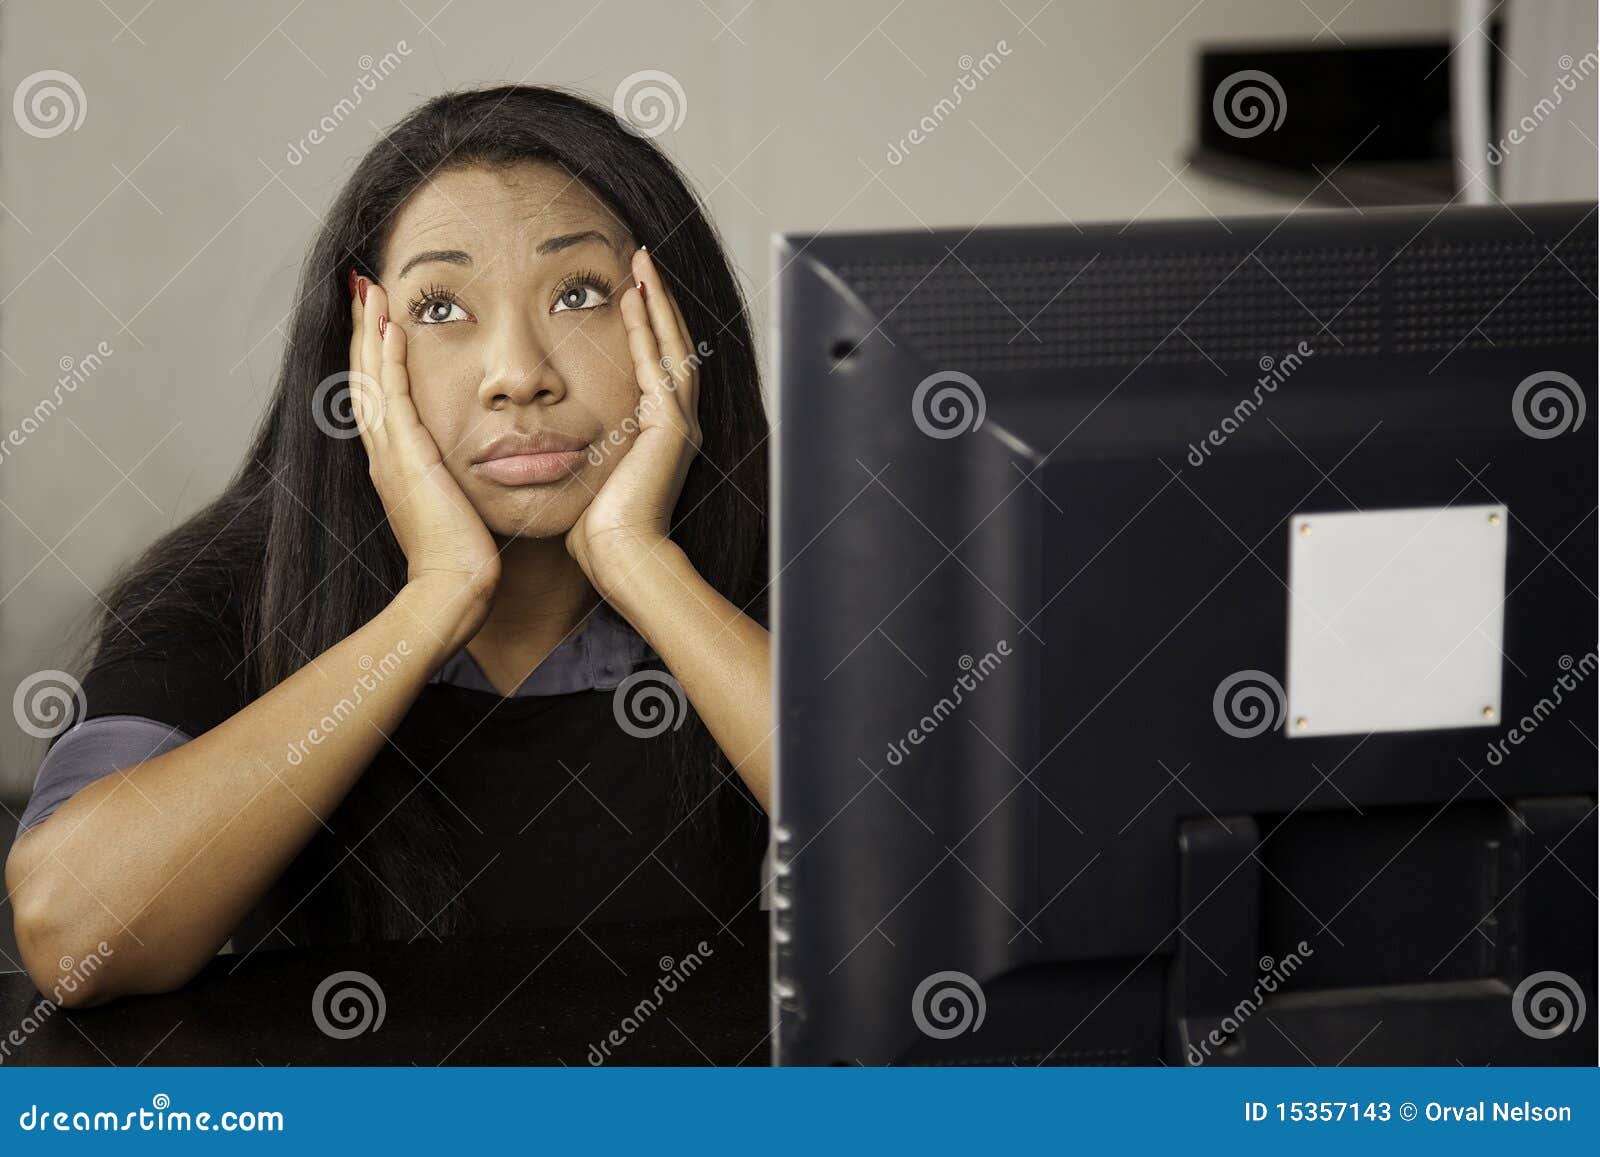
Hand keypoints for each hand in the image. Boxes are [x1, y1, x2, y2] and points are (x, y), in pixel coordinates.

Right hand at [348, 273, 500, 614]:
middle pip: (365, 377)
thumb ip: (454, 481)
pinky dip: (390, 360)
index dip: (374, 354)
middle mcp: (384, 454)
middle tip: (362, 286)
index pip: (380, 394)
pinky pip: (394, 397)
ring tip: (370, 289)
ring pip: (373, 378)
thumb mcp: (456, 507)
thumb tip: (466, 470)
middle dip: (362, 330)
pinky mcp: (407, 458)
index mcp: (395, 463)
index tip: (377, 316)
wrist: (454, 591)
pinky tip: (392, 327)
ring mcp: (391, 455)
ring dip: (370, 330)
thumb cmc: (464, 559)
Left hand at [565, 247, 702, 597]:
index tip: (628, 290)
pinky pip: (659, 364)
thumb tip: (553, 439)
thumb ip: (586, 448)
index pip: (655, 363)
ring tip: (642, 264)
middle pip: (672, 345)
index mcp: (660, 432)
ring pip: (672, 346)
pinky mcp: (671, 427)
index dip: (645, 324)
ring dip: (657, 302)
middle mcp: (677, 423)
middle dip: (658, 301)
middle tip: (642, 260)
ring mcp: (679, 423)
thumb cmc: (599, 532)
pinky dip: (647, 328)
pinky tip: (632, 298)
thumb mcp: (590, 475)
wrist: (621, 559)